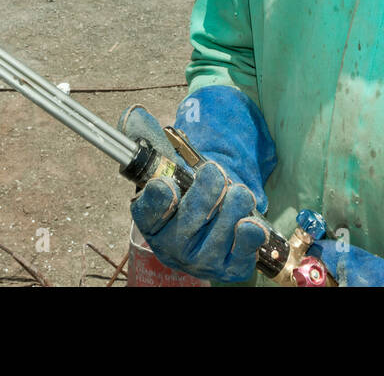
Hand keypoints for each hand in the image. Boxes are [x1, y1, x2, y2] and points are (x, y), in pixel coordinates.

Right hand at [119, 89, 277, 282]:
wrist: (218, 224)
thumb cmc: (190, 193)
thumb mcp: (172, 168)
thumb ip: (152, 140)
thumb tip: (133, 114)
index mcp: (151, 221)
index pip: (148, 211)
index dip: (158, 197)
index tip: (167, 183)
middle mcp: (172, 246)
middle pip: (190, 217)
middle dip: (207, 189)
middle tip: (215, 172)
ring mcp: (201, 261)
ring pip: (221, 229)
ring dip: (234, 203)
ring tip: (236, 193)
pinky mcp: (229, 269)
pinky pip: (242, 251)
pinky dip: (249, 233)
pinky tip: (250, 222)